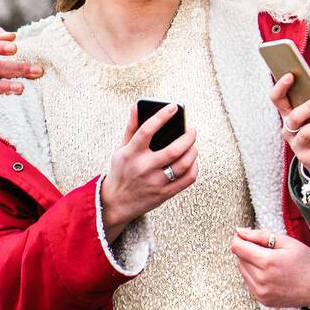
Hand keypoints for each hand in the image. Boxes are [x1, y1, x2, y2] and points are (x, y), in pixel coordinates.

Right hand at [99, 103, 197, 241]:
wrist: (115, 203)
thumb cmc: (121, 172)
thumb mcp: (120, 149)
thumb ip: (131, 128)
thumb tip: (137, 106)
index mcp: (131, 154)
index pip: (147, 131)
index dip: (161, 117)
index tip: (173, 107)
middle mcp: (144, 168)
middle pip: (173, 150)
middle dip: (188, 137)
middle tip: (192, 131)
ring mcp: (155, 182)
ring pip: (183, 165)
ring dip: (193, 152)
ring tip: (192, 145)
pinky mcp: (164, 194)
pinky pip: (187, 179)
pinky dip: (194, 167)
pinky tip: (192, 161)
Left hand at [231, 228, 309, 306]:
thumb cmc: (308, 261)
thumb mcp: (287, 242)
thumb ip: (261, 236)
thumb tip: (239, 232)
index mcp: (267, 262)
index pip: (237, 247)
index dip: (239, 238)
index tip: (246, 234)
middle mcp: (261, 280)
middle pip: (239, 259)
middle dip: (247, 250)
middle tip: (267, 248)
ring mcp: (261, 293)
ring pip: (242, 271)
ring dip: (250, 263)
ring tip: (270, 261)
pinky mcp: (263, 301)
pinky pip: (249, 283)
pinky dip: (255, 275)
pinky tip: (271, 273)